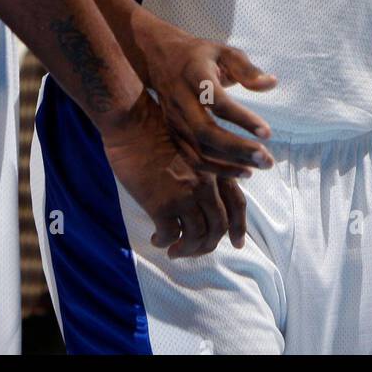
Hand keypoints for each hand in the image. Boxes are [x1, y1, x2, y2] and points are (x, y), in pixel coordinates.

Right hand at [100, 91, 245, 257]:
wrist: (132, 121)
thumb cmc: (155, 128)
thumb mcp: (191, 146)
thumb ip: (202, 168)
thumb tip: (202, 192)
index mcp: (215, 168)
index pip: (237, 204)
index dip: (239, 228)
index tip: (237, 244)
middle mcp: (206, 184)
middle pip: (218, 227)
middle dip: (207, 245)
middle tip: (193, 251)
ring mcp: (185, 195)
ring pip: (195, 237)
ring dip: (186, 249)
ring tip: (174, 250)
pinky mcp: (162, 204)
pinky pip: (169, 235)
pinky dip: (164, 242)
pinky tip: (157, 239)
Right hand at [131, 10, 275, 174]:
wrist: (160, 59)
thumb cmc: (200, 56)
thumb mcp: (224, 52)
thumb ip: (247, 69)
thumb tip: (271, 83)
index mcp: (195, 75)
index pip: (217, 102)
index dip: (242, 119)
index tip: (267, 133)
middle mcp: (181, 100)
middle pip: (206, 132)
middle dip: (237, 149)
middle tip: (266, 159)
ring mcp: (175, 119)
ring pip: (199, 149)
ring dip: (231, 164)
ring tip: (260, 166)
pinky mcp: (174, 133)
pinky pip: (193, 158)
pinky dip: (217, 170)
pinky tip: (242, 171)